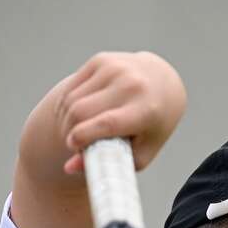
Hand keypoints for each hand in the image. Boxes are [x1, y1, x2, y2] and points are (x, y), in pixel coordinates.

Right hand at [53, 51, 186, 173]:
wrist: (161, 83)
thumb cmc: (150, 126)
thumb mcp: (140, 151)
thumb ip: (109, 163)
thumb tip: (69, 167)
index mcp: (146, 110)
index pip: (107, 123)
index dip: (84, 137)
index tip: (73, 146)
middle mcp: (131, 84)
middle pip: (81, 111)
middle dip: (70, 131)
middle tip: (74, 144)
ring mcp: (114, 69)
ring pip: (71, 99)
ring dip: (66, 119)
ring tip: (76, 131)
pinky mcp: (101, 60)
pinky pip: (72, 87)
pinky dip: (68, 105)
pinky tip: (78, 115)